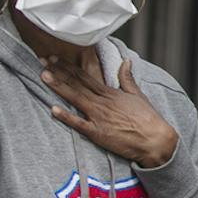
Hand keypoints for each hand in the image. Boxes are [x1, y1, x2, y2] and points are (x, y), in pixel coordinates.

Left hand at [41, 56, 178, 169]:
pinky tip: (53, 109)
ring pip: (75, 98)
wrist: (155, 140)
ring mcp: (99, 117)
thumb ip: (127, 78)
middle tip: (42, 60)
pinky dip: (66, 116)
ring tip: (44, 76)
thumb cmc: (148, 119)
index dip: (68, 66)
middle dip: (58, 71)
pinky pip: (79, 124)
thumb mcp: (138, 95)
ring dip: (59, 87)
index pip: (85, 76)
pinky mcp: (98, 133)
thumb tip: (126, 60)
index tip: (54, 57)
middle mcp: (102, 102)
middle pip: (77, 84)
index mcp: (111, 93)